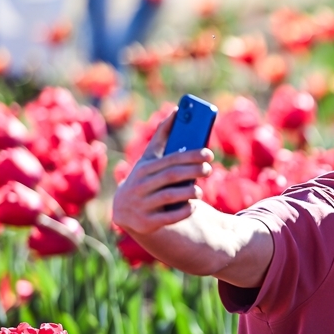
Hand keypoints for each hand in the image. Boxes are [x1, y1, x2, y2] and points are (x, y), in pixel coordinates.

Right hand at [112, 111, 213, 234]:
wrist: (124, 210)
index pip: (171, 159)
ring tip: (199, 190)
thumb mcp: (149, 158)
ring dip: (190, 192)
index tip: (209, 153)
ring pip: (171, 196)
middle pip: (172, 176)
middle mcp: (141, 185)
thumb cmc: (145, 178)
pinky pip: (170, 217)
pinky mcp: (147, 223)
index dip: (191, 156)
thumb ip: (162, 136)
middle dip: (194, 172)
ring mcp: (142, 205)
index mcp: (144, 168)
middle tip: (209, 169)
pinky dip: (184, 211)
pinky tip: (193, 206)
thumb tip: (176, 110)